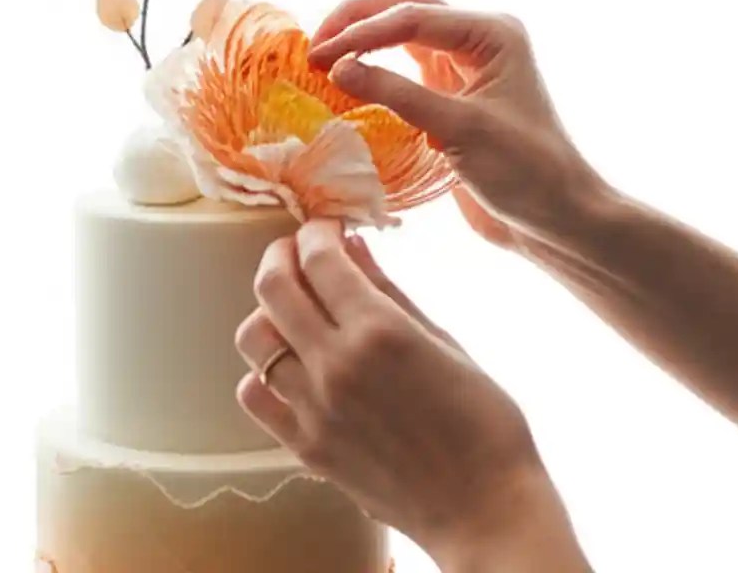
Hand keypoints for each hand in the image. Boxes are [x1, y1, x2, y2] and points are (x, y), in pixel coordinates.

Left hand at [235, 219, 589, 570]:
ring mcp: (314, 408)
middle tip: (297, 252)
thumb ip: (391, 290)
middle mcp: (336, 364)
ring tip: (295, 311)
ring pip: (253, 339)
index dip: (317, 232)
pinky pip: (255, 395)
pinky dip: (262, 372)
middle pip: (273, 287)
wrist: (483, 508)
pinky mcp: (305, 446)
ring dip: (269, 312)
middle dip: (281, 256)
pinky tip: (291, 367)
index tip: (326, 229)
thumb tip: (355, 245)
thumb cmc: (484, 421)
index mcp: (379, 331)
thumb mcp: (446, 341)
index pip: (320, 259)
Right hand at [307, 0, 609, 249]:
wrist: (557, 218)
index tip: (316, 57)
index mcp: (491, 32)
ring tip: (322, 59)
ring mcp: (465, 66)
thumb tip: (338, 67)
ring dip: (363, 40)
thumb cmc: (525, 172)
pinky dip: (374, 69)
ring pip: (402, 34)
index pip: (410, 16)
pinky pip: (405, 68)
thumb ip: (396, 93)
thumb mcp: (458, 128)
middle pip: (404, 6)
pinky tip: (348, 84)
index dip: (358, 32)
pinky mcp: (452, 96)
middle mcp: (479, 38)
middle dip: (357, 20)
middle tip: (314, 46)